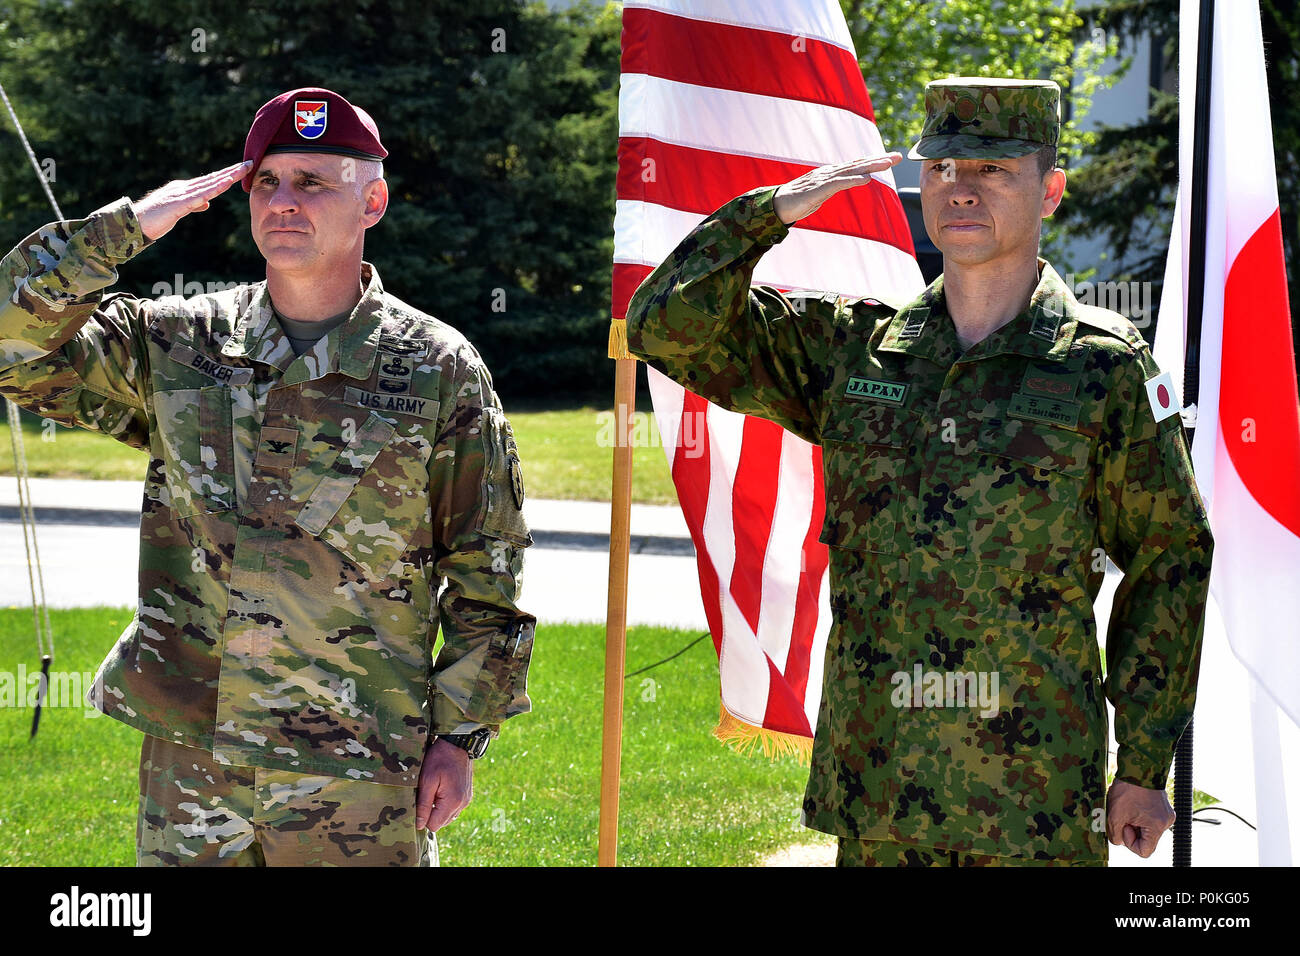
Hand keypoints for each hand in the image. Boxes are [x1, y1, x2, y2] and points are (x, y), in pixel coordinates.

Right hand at [131, 160, 252, 240]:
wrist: (134, 222)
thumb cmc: (155, 218)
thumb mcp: (179, 211)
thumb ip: (193, 205)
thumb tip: (207, 204)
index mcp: (185, 189)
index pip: (211, 180)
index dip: (228, 174)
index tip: (243, 169)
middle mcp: (184, 188)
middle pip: (213, 178)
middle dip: (232, 171)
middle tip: (250, 163)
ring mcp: (181, 194)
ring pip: (209, 185)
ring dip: (226, 178)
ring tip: (242, 171)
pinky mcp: (178, 204)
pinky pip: (199, 196)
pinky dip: (213, 190)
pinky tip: (224, 186)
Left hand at [414, 737, 473, 832]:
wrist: (458, 743)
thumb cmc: (439, 759)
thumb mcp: (427, 780)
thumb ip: (423, 804)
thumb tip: (419, 825)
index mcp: (452, 802)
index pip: (434, 825)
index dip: (422, 818)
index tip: (417, 804)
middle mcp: (462, 804)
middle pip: (441, 823)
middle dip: (430, 814)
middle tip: (425, 795)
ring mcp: (466, 800)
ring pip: (447, 817)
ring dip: (438, 810)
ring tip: (433, 792)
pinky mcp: (467, 795)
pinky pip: (454, 809)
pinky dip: (445, 804)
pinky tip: (441, 790)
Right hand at [772, 152, 902, 224]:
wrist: (776, 205)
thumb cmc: (796, 201)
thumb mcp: (820, 194)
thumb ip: (833, 188)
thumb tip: (842, 187)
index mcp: (831, 174)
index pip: (856, 165)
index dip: (874, 161)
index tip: (891, 158)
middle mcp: (830, 172)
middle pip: (859, 164)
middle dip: (879, 159)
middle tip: (898, 156)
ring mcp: (824, 178)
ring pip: (852, 170)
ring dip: (871, 166)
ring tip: (888, 163)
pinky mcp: (819, 189)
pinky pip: (839, 183)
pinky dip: (854, 180)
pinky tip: (867, 178)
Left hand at [1105, 779, 1175, 857]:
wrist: (1138, 766)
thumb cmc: (1128, 789)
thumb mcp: (1114, 815)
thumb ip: (1115, 835)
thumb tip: (1119, 841)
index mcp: (1157, 827)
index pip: (1144, 851)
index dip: (1130, 842)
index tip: (1124, 826)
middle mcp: (1166, 822)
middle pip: (1145, 839)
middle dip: (1130, 829)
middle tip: (1123, 815)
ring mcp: (1166, 814)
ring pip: (1146, 828)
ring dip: (1133, 821)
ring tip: (1126, 807)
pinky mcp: (1162, 806)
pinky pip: (1149, 818)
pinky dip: (1138, 814)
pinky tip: (1131, 802)